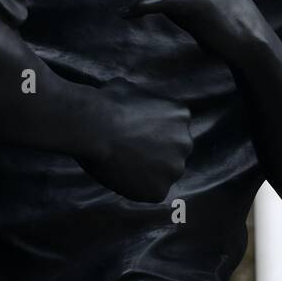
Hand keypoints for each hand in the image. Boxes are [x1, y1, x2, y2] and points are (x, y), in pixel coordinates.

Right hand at [79, 76, 191, 202]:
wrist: (96, 128)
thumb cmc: (108, 104)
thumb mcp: (132, 88)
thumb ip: (142, 100)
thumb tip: (134, 99)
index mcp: (182, 116)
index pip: (174, 130)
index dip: (154, 133)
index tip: (137, 136)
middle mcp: (185, 142)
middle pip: (174, 152)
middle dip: (156, 153)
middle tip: (132, 153)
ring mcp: (174, 168)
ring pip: (164, 174)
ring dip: (149, 172)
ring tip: (125, 165)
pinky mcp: (160, 190)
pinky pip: (151, 191)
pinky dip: (138, 188)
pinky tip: (122, 176)